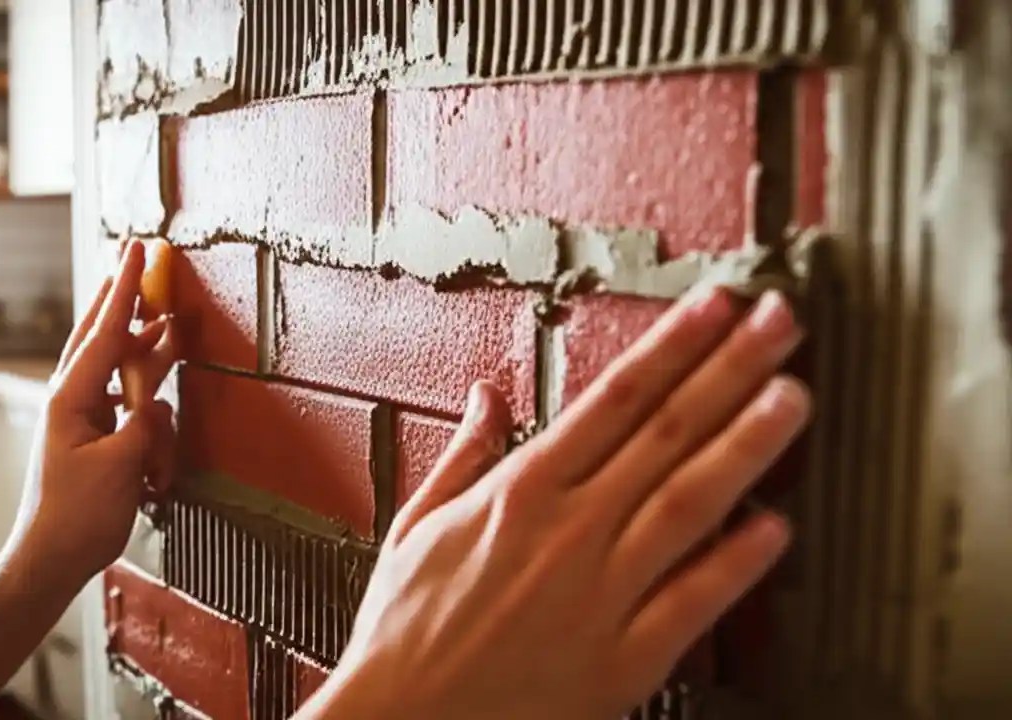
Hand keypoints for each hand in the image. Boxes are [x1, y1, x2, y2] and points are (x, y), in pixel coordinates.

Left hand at [11, 239, 176, 585]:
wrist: (48, 560)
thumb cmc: (77, 518)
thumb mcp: (119, 468)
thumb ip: (144, 428)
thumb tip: (158, 407)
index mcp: (72, 398)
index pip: (105, 332)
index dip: (125, 289)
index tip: (137, 251)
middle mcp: (72, 399)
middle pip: (100, 334)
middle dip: (120, 295)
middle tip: (135, 256)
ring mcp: (80, 417)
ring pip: (112, 365)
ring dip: (137, 342)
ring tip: (158, 314)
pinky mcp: (92, 436)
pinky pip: (121, 398)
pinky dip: (140, 386)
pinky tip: (152, 383)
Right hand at [304, 288, 808, 719]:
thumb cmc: (404, 633)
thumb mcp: (417, 525)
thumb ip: (464, 454)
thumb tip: (484, 398)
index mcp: (519, 492)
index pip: (614, 399)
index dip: (674, 345)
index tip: (715, 308)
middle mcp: (569, 531)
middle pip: (666, 433)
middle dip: (731, 369)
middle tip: (779, 323)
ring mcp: (601, 593)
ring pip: (689, 502)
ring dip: (748, 444)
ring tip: (793, 397)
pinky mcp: (623, 657)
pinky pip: (692, 601)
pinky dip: (737, 563)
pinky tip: (775, 527)